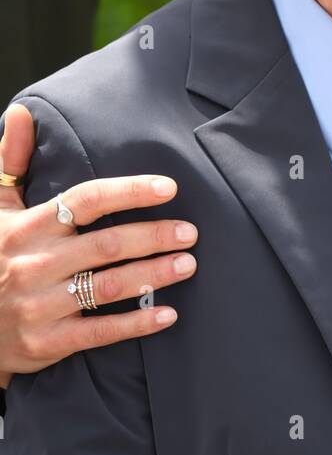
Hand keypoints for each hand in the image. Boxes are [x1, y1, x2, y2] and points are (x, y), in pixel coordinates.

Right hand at [0, 102, 198, 383]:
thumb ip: (12, 160)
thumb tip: (21, 112)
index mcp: (27, 227)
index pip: (86, 200)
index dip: (130, 191)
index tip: (169, 188)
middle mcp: (34, 264)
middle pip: (107, 244)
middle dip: (154, 236)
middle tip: (191, 232)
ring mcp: (41, 306)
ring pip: (110, 286)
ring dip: (154, 274)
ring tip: (188, 265)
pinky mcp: (47, 342)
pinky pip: (101, 332)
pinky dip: (138, 323)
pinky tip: (169, 314)